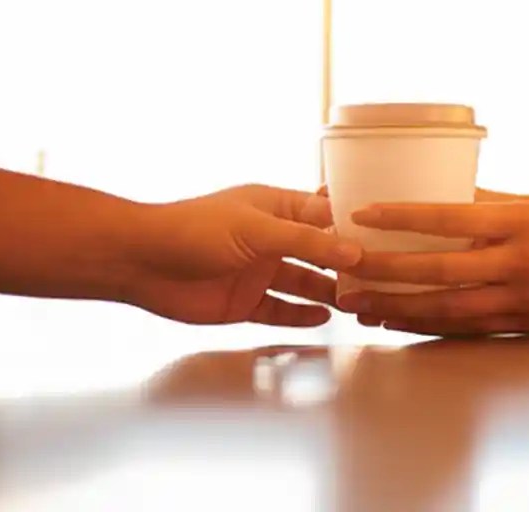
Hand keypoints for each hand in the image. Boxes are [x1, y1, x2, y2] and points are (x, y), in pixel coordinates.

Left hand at [124, 185, 362, 326]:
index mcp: (275, 207)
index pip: (324, 214)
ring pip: (304, 283)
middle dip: (346, 264)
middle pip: (318, 252)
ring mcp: (258, 271)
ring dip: (329, 292)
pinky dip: (301, 316)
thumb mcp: (257, 229)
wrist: (141, 263)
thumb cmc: (195, 229)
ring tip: (360, 302)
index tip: (387, 239)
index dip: (353, 227)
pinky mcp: (244, 302)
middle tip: (382, 277)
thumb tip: (354, 251)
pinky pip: (280, 310)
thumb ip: (306, 242)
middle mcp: (270, 238)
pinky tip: (324, 320)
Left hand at [336, 200, 528, 335]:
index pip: (450, 217)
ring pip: (446, 307)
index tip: (360, 214)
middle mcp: (517, 262)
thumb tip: (434, 190)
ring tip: (356, 304)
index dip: (402, 217)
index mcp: (519, 221)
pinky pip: (464, 327)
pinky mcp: (521, 324)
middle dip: (385, 273)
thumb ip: (487, 201)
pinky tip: (394, 322)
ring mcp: (520, 298)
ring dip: (396, 308)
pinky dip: (425, 325)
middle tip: (342, 270)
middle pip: (439, 270)